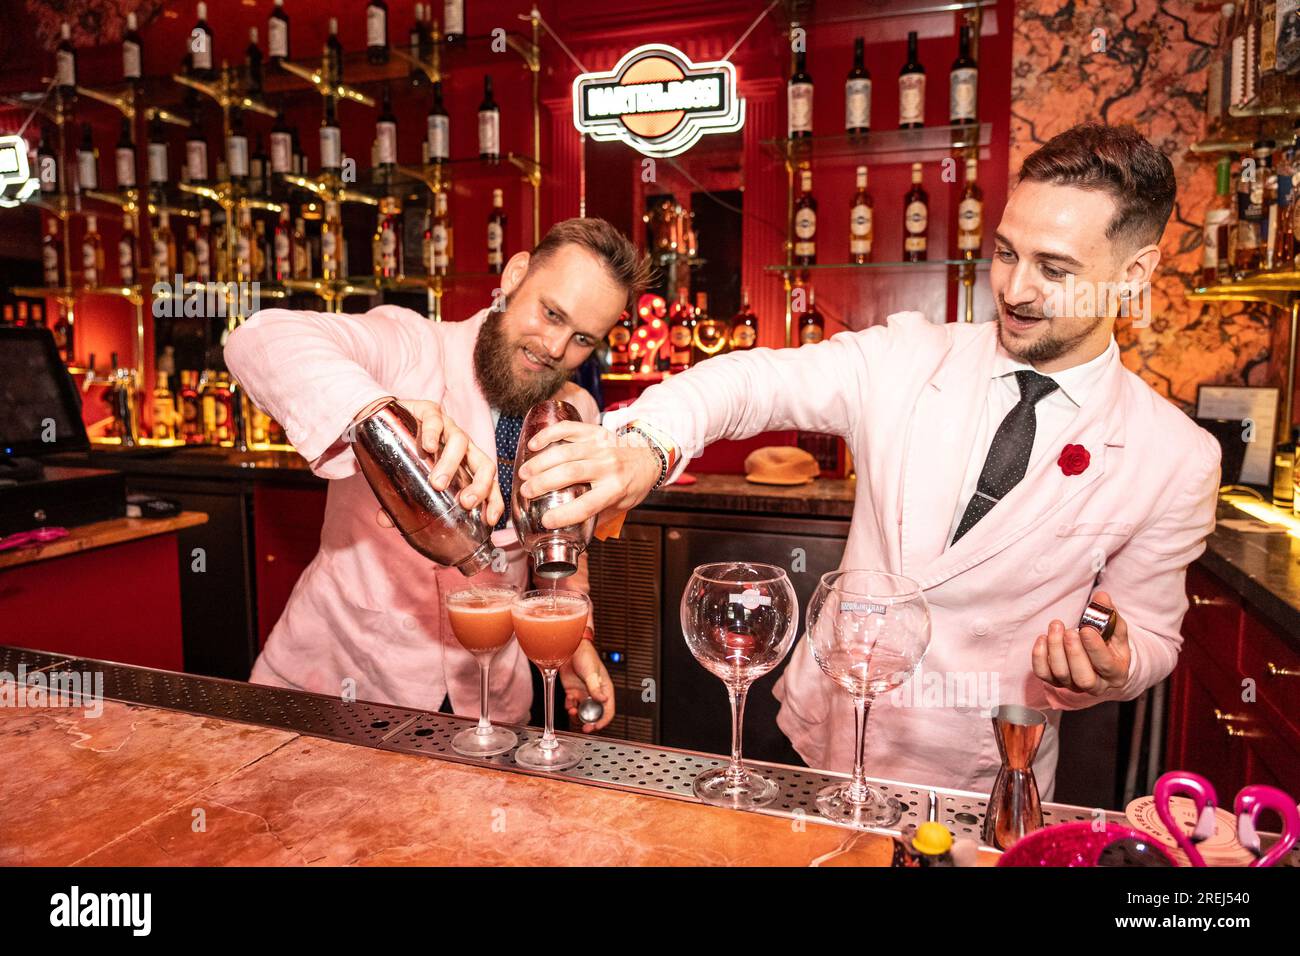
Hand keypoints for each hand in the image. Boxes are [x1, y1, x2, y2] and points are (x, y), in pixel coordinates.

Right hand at [354, 397, 503, 527]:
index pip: (488, 483)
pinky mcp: (429, 411)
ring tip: (438, 483)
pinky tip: (427, 446)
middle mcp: (462, 446)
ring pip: (461, 442)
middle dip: (481, 485)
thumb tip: (384, 522)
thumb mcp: (407, 479)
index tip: (490, 519)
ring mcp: (448, 427)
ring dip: (452, 464)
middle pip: (484, 464)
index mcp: (465, 464)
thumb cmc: (405, 452)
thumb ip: (401, 501)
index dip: (493, 500)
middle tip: (465, 502)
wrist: (384, 416)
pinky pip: (436, 420)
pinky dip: (433, 433)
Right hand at [515, 420, 660, 529]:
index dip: (564, 515)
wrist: (650, 458)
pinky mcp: (596, 433)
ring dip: (540, 463)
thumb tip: (569, 534)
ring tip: (524, 474)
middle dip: (543, 483)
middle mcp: (608, 467)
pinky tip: (534, 445)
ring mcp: (601, 447)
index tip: (545, 521)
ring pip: (566, 452)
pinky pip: (569, 430)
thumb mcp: (621, 507)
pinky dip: (549, 435)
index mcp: (615, 490)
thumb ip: (597, 518)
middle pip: (570, 473)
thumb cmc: (632, 486)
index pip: (586, 505)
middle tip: (526, 491)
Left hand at [559, 631, 614, 732]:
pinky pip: (572, 705)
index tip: (596, 726)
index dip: (603, 720)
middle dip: (590, 722)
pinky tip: (568, 705)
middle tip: (585, 727)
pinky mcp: (572, 692)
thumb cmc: (586, 655)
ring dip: (578, 715)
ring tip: (573, 713)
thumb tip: (603, 700)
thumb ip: (595, 687)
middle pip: (595, 713)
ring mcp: (583, 693)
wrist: (570, 648)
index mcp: (605, 689)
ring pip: (582, 711)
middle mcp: (594, 693)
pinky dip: (569, 708)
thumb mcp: (591, 672)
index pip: (608, 709)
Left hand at [1031, 590, 1131, 696]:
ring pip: (1061, 674)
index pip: (1105, 665)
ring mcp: (1072, 685)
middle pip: (1082, 677)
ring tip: (1056, 626)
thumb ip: (1109, 614)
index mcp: (1116, 673)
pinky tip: (1043, 638)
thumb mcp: (1116, 629)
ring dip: (1055, 649)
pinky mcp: (1054, 681)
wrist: (1099, 660)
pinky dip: (1039, 656)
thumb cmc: (1109, 643)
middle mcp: (1095, 685)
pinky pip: (1042, 673)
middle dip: (1074, 652)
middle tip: (1069, 631)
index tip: (1086, 629)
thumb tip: (1101, 598)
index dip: (1095, 648)